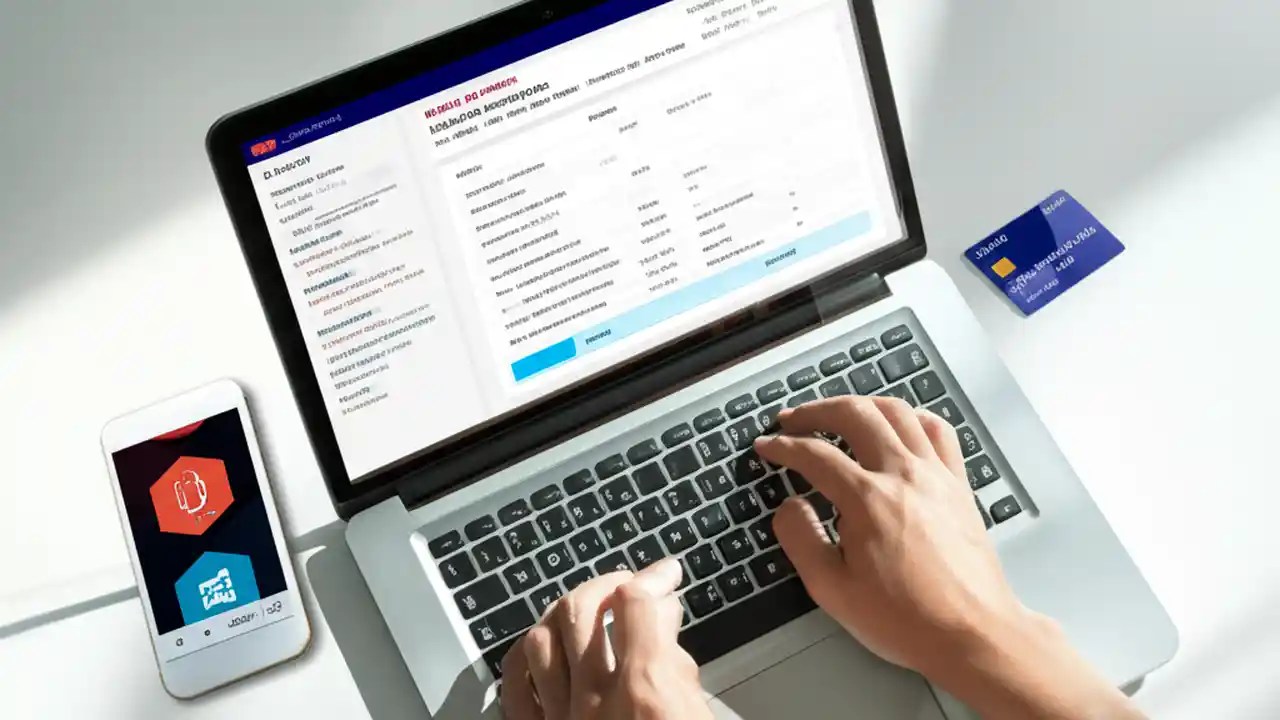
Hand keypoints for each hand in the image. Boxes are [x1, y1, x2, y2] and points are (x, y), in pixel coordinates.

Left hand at [501, 558, 712, 719]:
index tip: (666, 573)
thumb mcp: (698, 715)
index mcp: (646, 692)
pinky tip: (541, 647)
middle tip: (630, 585)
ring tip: (587, 610)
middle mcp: (596, 700)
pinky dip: (525, 657)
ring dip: (563, 614)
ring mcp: (561, 718)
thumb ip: (681, 666)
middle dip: (606, 583)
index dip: (655, 576)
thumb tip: (665, 619)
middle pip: (581, 608)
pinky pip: (514, 686)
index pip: (637, 603)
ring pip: (541, 638)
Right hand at [754, 396, 1143, 719]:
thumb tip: (788, 505)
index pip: (814, 455)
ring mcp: (936, 474)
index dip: (783, 447)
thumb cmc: (904, 618)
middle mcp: (903, 474)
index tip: (766, 447)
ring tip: (839, 412)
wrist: (972, 633)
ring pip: (897, 411)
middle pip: (855, 414)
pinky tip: (899, 425)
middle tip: (793, 420)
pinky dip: (912, 417)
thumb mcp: (833, 590)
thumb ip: (801, 539)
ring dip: (860, 404)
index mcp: (867, 500)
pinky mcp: (959, 484)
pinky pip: (937, 430)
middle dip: (816, 411)